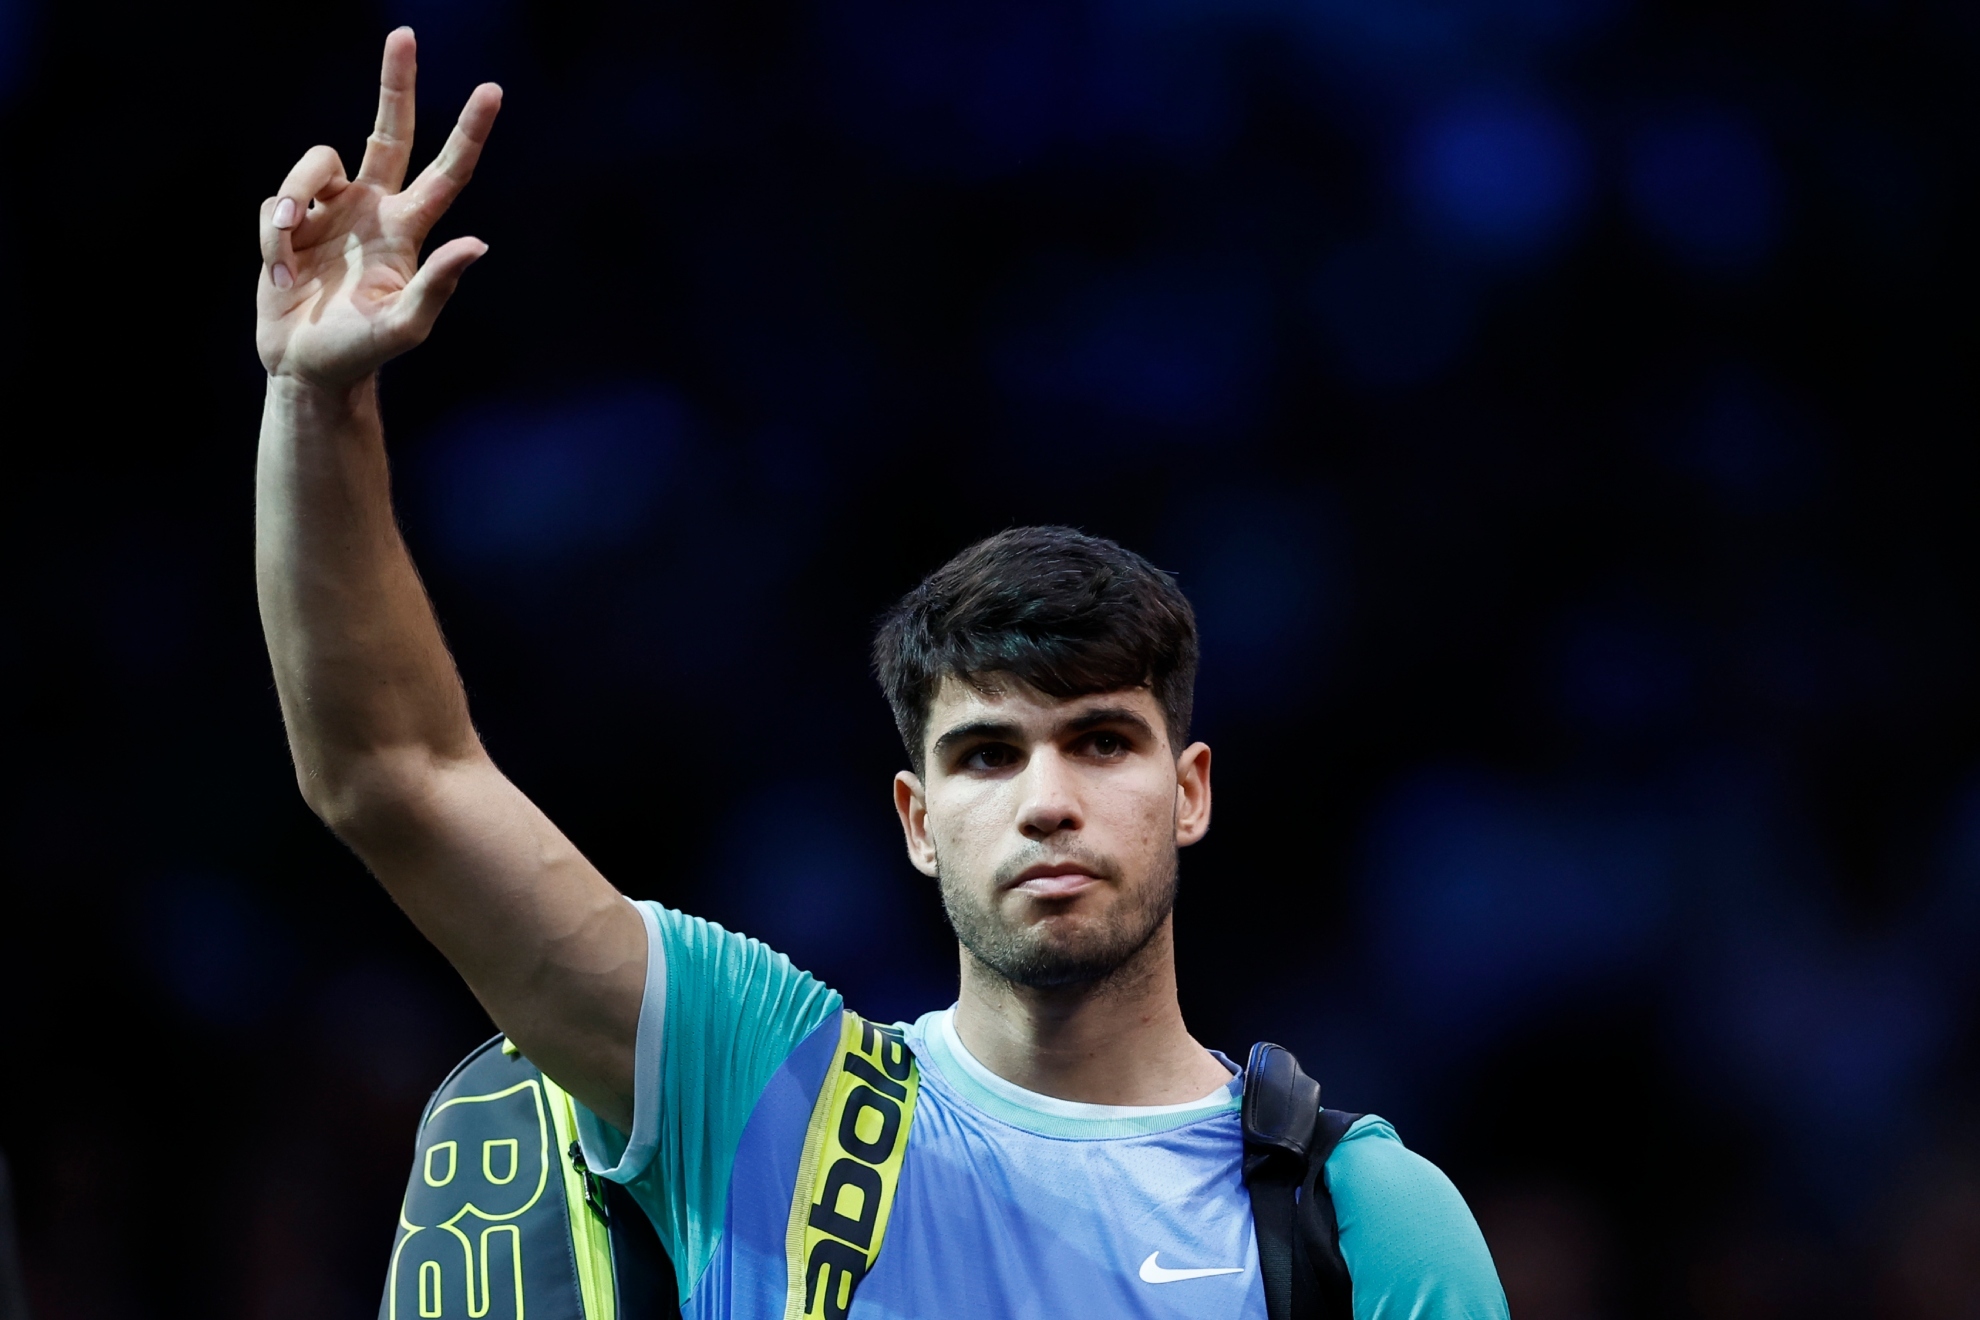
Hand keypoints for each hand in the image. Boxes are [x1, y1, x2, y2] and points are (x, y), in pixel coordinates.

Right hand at [256, 29, 500, 386]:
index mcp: (407, 228)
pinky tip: (281, 275)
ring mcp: (329, 210)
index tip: (491, 91)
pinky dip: (271, 239)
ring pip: (313, 163)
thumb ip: (438, 285)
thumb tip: (478, 244)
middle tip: (404, 36)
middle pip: (387, 130)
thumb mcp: (405, 326)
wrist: (307, 368)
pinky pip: (273, 204)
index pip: (445, 172)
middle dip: (395, 83)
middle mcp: (372, 207)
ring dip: (293, 204)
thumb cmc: (363, 352)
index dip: (468, 132)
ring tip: (290, 266)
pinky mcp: (287, 219)